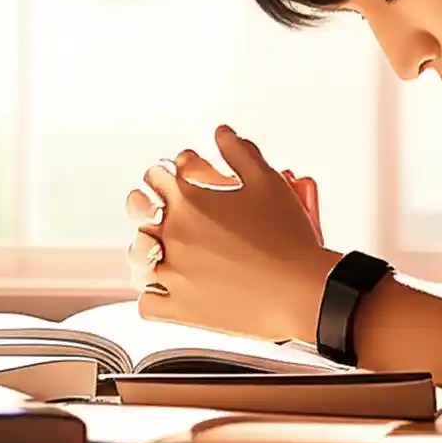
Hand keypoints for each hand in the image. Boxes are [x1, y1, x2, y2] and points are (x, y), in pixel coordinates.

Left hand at [124, 126, 339, 340]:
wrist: (303, 290)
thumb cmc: (288, 236)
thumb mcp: (268, 181)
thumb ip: (239, 151)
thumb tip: (221, 133)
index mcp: (188, 200)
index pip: (154, 175)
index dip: (167, 174)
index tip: (180, 182)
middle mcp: (173, 235)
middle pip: (139, 212)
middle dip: (152, 208)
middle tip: (175, 216)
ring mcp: (172, 275)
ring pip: (139, 259)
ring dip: (150, 252)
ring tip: (173, 252)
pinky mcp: (180, 309)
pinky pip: (147, 304)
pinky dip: (155, 296)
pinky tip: (173, 289)